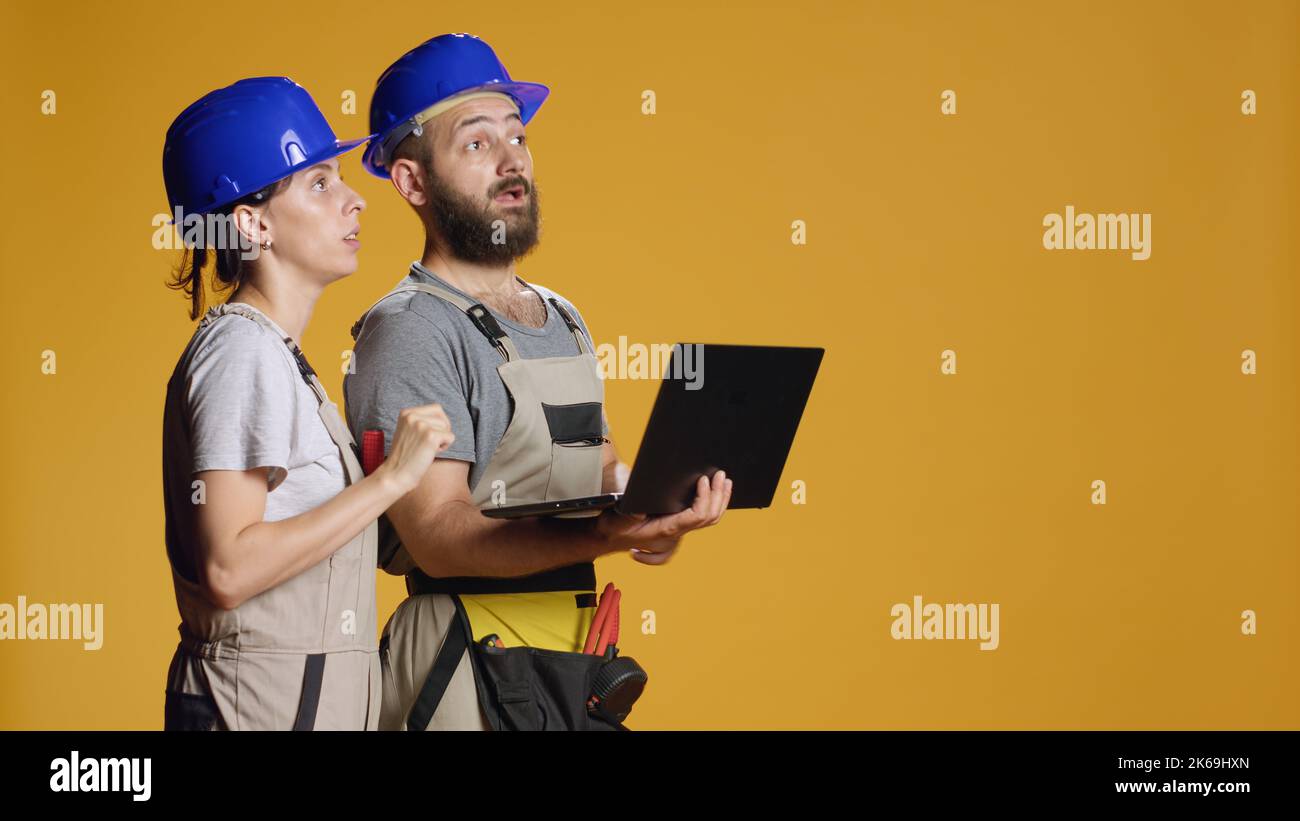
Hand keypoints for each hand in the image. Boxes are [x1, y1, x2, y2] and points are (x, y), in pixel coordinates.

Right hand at [379, 404, 454, 493]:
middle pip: (442, 416)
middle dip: (442, 430)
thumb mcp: (409, 431)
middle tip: (430, 444)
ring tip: (428, 449)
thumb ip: (421, 421)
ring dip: (442, 440)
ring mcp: (421, 425)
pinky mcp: (430, 436)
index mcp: (406, 413)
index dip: (438, 423)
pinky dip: (445, 447)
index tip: (427, 437)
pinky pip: (451, 437)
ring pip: (447, 427)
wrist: (395, 474)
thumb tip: (445, 419)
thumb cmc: (405, 456)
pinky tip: (431, 453)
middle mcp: (412, 416)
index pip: (436, 409)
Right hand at [595, 470, 732, 565]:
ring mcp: (677, 533)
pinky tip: (714, 496)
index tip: (702, 480)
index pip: (695, 517)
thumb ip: (628, 517)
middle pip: (708, 519)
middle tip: (720, 476)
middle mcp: (675, 534)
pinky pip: (700, 522)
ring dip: (718, 500)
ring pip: (707, 520)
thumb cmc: (612, 529)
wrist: (606, 538)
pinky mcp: (675, 529)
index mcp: (665, 531)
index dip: (704, 499)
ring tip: (723, 482)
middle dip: (718, 496)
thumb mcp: (616, 521)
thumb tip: (641, 510)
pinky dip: (710, 508)